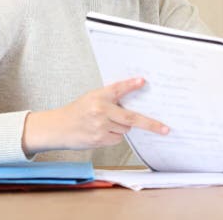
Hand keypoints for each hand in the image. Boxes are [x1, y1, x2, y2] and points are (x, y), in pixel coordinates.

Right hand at [22, 77, 168, 154]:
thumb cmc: (77, 111)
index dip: (130, 85)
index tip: (142, 81)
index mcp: (98, 96)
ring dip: (122, 127)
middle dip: (150, 124)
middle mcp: (100, 111)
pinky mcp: (99, 140)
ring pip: (125, 129)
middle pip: (130, 117)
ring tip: (105, 123)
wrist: (58, 127)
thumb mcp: (92, 97)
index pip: (117, 89)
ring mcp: (100, 127)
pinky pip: (117, 138)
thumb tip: (132, 99)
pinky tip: (101, 131)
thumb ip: (111, 98)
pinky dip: (114, 136)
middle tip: (164, 129)